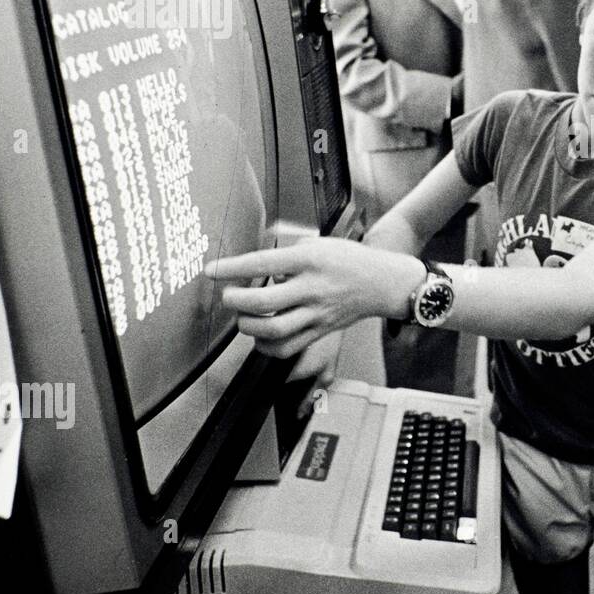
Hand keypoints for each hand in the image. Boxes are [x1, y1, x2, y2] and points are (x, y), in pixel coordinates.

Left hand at [206, 238, 424, 357]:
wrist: (381, 282)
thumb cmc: (348, 260)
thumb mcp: (317, 245)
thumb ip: (286, 256)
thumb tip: (256, 270)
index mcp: (309, 260)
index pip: (262, 263)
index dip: (231, 268)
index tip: (211, 271)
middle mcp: (312, 287)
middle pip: (262, 302)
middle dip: (235, 300)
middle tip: (228, 296)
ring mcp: (316, 313)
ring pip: (273, 329)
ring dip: (247, 325)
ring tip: (243, 317)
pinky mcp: (320, 331)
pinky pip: (287, 348)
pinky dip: (265, 346)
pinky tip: (260, 336)